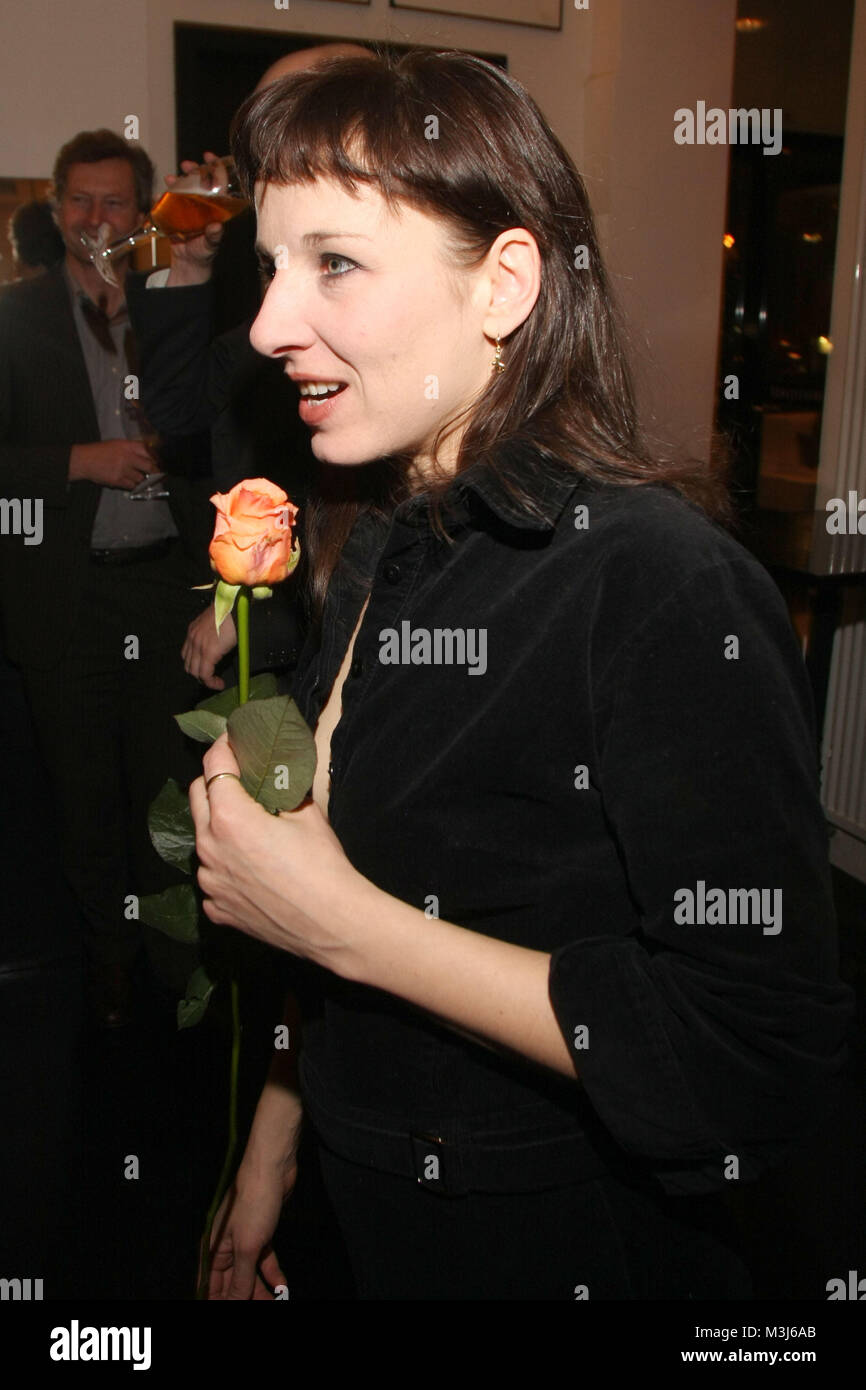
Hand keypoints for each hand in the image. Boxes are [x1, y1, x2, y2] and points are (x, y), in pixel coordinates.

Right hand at [68, 439, 155, 488]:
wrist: (84, 460)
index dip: (157, 458)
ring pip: (141, 478)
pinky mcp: (118, 480)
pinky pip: (132, 485)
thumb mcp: (117, 444)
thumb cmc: (100, 451)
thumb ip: (132, 448)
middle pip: (150, 466)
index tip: (161, 462)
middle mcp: (127, 457)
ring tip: (137, 477)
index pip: (149, 451)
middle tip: (157, 474)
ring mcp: (123, 469)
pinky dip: (132, 485)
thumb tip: (149, 455)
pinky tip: (128, 481)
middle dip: (155, 471)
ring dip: (141, 479)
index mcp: (128, 446)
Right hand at [165, 152, 225, 286]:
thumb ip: (213, 236)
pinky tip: (157, 196)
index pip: (218, 183)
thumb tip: (217, 227)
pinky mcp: (175, 213)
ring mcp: (188, 207)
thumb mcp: (210, 245)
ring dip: (176, 180)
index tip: (208, 157)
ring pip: (183, 187)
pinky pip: (167, 201)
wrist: (188, 263)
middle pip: (199, 180)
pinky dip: (161, 197)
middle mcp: (203, 204)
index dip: (215, 167)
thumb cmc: (204, 253)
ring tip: (169, 179)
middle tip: (186, 166)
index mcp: (215, 208)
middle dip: (193, 170)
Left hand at [182, 604, 235, 688]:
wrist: (235, 607)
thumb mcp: (215, 623)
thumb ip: (212, 634)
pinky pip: (205, 674)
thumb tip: (219, 646)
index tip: (207, 669)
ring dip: (205, 680)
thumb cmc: (230, 613)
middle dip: (199, 674)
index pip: (186, 654)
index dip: (195, 665)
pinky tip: (219, 684)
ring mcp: (198, 646)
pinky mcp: (208, 653)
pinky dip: (211, 682)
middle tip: (212, 678)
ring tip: (216, 682)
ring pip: (195, 672)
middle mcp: (192, 639)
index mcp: (193, 631)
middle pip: (188, 665)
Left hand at [189, 734, 361, 969]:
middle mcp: (209, 848)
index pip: (214, 766)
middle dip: (215, 782)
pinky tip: (253, 870)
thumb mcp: (308, 814)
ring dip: (219, 827)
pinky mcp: (217, 908)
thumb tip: (281, 770)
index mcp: (230, 818)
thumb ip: (284, 787)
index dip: (224, 746)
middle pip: (197, 797)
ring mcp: (210, 882)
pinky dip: (226, 867)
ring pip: (202, 840)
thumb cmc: (324, 867)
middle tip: (241, 779)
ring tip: (250, 830)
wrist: (335, 925)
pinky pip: (213, 877)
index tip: (233, 740)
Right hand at [205, 1156, 295, 1299]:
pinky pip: (263, 1260)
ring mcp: (242, 1240)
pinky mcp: (260, 1233)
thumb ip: (240, 1279)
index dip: (219, 1301)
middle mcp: (224, 1248)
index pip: (208, 1287)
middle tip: (263, 1307)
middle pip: (230, 1283)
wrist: (272, 1168)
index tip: (233, 1311)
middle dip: (244, 1298)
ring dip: (260, 1291)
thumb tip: (233, 1302)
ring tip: (275, 1302)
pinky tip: (282, 1286)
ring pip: (248, 1274)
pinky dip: (272, 1273)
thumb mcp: (247, 1247)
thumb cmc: (254, 1204)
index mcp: (212, 1251)